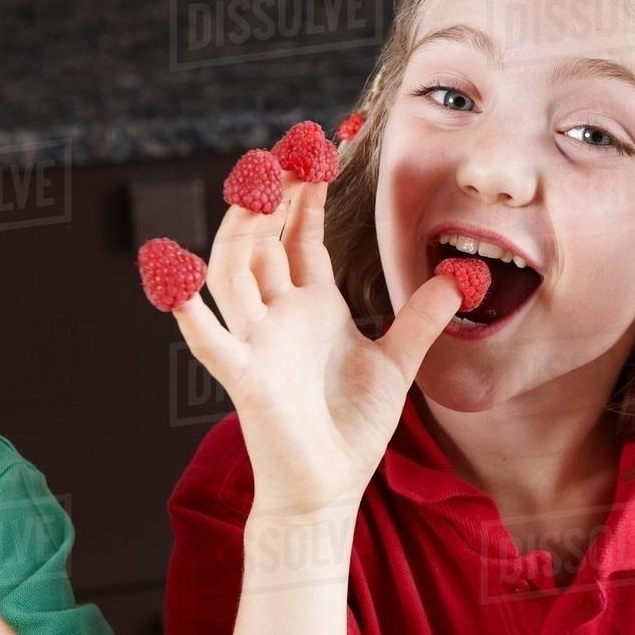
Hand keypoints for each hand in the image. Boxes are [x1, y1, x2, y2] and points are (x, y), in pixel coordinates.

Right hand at [171, 172, 460, 515]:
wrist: (328, 489)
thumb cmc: (352, 427)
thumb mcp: (398, 364)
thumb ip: (423, 320)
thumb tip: (461, 278)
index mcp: (313, 305)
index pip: (303, 234)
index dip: (309, 191)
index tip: (323, 145)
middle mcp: (279, 314)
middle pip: (266, 238)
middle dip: (276, 191)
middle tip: (294, 146)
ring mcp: (257, 342)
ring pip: (234, 271)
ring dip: (242, 227)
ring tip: (259, 182)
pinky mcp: (244, 377)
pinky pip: (208, 336)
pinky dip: (186, 306)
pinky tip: (173, 268)